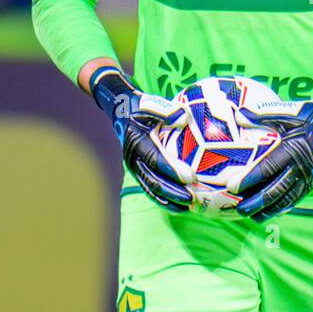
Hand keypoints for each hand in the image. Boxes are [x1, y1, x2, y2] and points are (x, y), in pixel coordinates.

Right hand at [91, 67, 193, 211]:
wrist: (122, 111)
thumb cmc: (140, 107)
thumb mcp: (150, 104)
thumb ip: (166, 110)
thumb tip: (185, 118)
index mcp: (137, 142)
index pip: (155, 159)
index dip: (171, 169)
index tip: (190, 177)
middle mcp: (133, 158)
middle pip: (153, 180)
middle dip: (172, 191)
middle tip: (191, 197)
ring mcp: (135, 168)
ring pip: (151, 189)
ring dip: (169, 199)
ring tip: (188, 206)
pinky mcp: (139, 173)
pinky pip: (151, 190)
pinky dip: (164, 200)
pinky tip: (180, 207)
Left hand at [231, 78, 312, 220]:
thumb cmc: (305, 117)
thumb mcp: (285, 113)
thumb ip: (261, 115)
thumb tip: (237, 116)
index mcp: (292, 150)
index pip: (267, 169)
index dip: (250, 180)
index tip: (233, 187)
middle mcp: (300, 167)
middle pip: (275, 190)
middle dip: (256, 202)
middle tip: (238, 209)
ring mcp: (307, 177)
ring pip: (286, 199)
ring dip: (269, 210)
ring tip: (252, 217)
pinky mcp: (311, 181)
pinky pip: (296, 198)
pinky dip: (283, 207)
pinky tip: (271, 213)